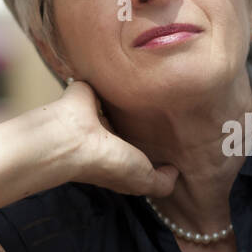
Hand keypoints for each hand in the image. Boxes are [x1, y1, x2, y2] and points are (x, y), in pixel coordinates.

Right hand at [42, 80, 178, 197]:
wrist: (73, 137)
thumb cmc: (107, 162)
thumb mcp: (143, 181)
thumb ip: (161, 183)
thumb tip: (174, 171)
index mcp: (118, 158)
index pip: (137, 152)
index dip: (153, 147)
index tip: (178, 139)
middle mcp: (107, 137)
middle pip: (130, 127)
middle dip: (148, 120)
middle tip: (175, 107)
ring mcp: (96, 114)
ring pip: (119, 104)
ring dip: (131, 96)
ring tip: (156, 85)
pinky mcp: (87, 93)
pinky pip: (102, 81)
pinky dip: (112, 74)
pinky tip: (130, 68)